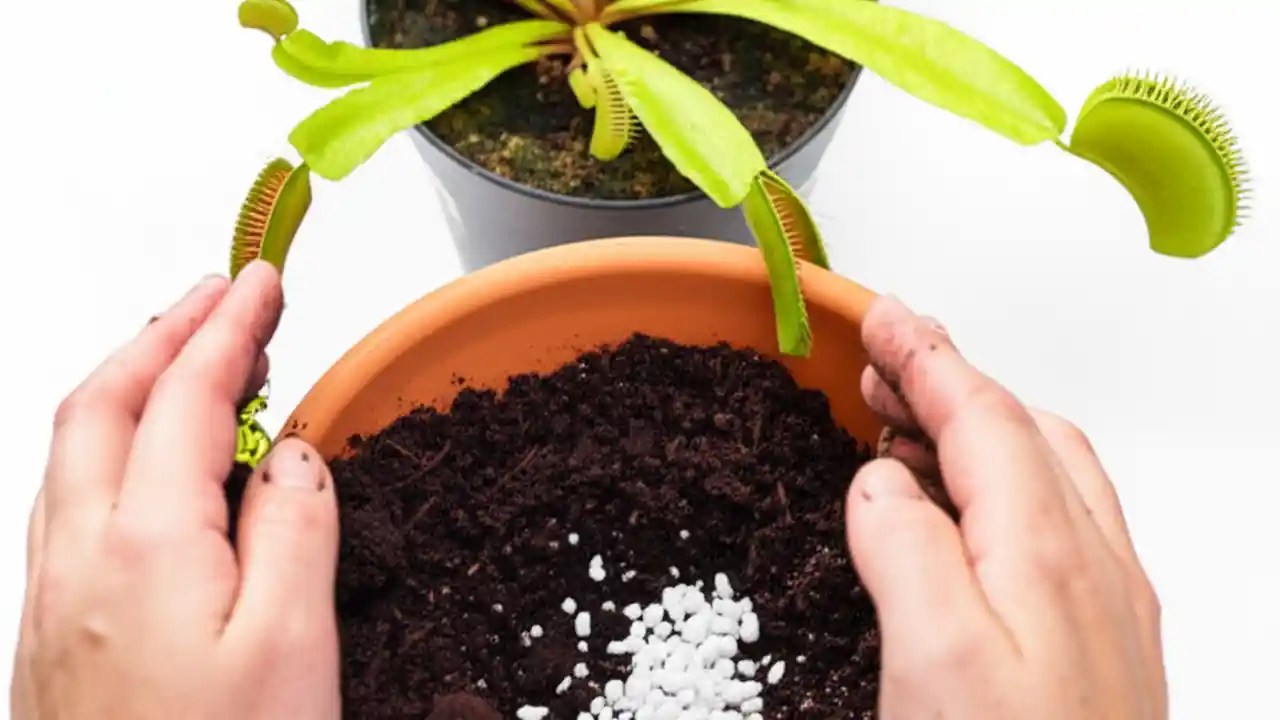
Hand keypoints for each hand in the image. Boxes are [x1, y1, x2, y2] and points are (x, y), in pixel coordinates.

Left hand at [12, 262, 340, 719]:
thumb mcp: (292, 647)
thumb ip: (294, 528)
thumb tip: (292, 451)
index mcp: (146, 546)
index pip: (187, 395)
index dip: (228, 325)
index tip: (263, 277)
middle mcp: (80, 557)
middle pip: (104, 401)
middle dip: (164, 330)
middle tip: (221, 293)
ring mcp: (53, 595)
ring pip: (73, 447)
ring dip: (129, 379)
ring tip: (184, 354)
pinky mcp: (50, 633)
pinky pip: (66, 499)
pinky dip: (107, 442)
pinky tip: (140, 465)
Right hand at [846, 296, 1165, 718]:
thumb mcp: (935, 661)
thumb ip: (907, 551)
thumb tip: (882, 485)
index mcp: (1047, 553)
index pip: (982, 416)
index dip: (927, 355)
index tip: (882, 315)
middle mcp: (1090, 567)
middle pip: (1021, 430)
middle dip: (950, 377)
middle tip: (884, 356)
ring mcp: (1103, 607)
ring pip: (1045, 472)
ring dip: (977, 424)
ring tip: (910, 416)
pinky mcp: (1097, 646)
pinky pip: (1053, 523)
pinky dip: (999, 480)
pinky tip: (965, 510)